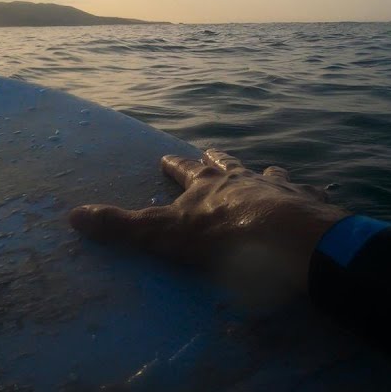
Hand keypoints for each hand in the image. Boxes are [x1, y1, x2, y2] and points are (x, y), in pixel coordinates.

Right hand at [69, 149, 347, 299]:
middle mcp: (243, 177)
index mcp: (207, 184)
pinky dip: (308, 196)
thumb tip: (74, 214)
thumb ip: (123, 226)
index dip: (174, 166)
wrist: (287, 238)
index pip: (185, 170)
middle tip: (211, 153)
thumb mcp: (165, 235)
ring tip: (265, 173)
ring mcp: (279, 187)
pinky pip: (309, 195)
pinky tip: (317, 194)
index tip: (165, 158)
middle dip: (217, 160)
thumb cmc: (223, 236)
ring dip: (263, 175)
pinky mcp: (308, 204)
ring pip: (268, 174)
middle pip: (227, 163)